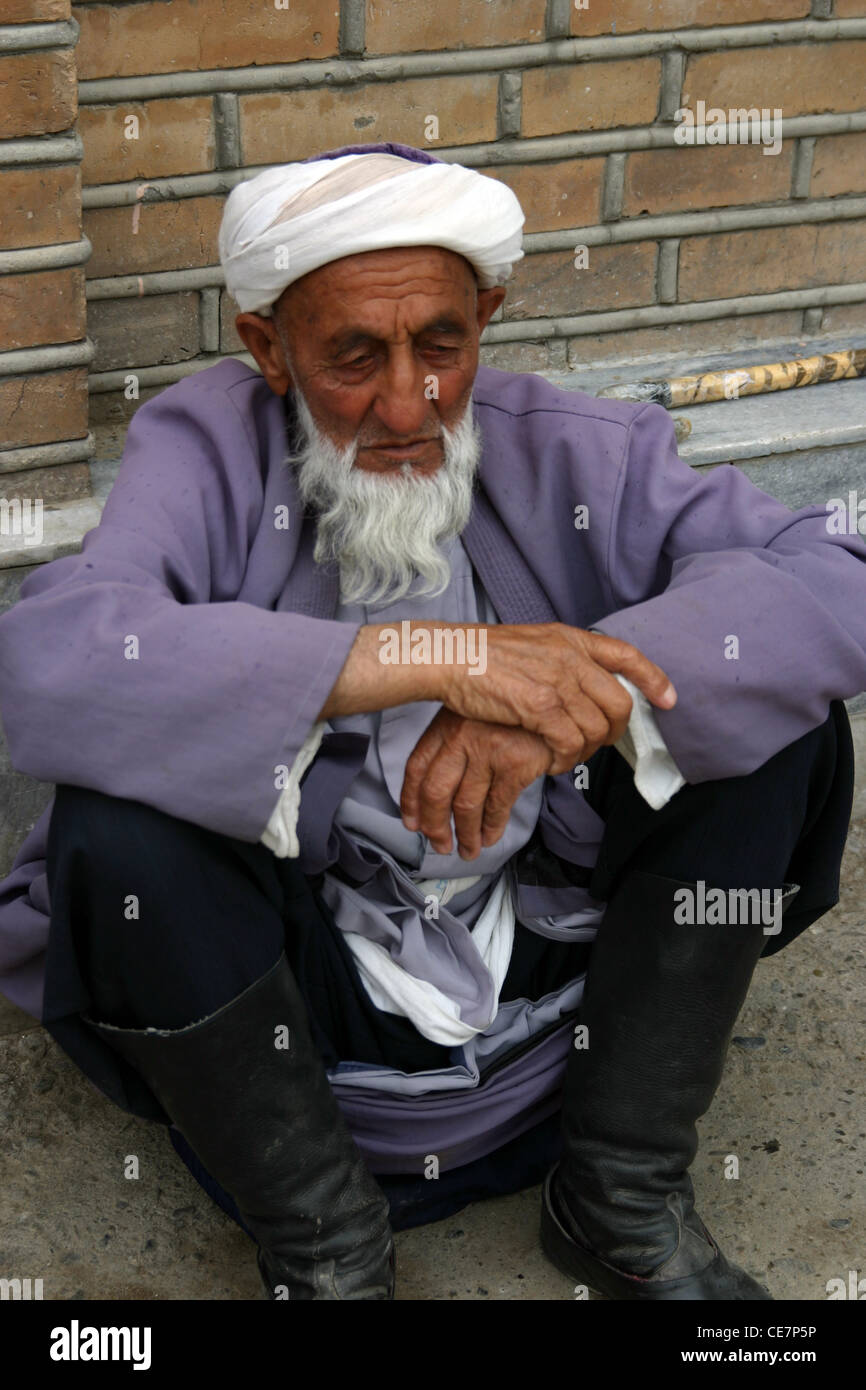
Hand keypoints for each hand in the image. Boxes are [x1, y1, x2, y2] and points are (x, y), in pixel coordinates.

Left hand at [401, 707, 554, 858]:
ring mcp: (488, 750)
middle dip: (435, 826)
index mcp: (447, 723)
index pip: (417, 767)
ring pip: (465, 805)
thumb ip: (454, 744)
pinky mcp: (514, 764)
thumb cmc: (514, 713)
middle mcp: (462, 736)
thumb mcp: (475, 715)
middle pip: (435, 791)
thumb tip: (434, 790)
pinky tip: (489, 838)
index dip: (411, 800)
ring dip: (465, 835)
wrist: (554, 706)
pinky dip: (491, 828)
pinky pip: (496, 807)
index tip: (412, 822)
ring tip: (467, 850)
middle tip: (439, 843)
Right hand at [437, 622, 675, 774]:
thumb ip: (560, 659)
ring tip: (563, 755)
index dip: (652, 678)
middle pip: (618, 703)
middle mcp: (571, 657)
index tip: (668, 699)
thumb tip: (579, 684)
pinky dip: (565, 758)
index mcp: (570, 639)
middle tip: (595, 745)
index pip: (625, 654)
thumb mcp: (532, 643)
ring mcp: (558, 681)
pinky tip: (550, 759)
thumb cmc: (482, 655)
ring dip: (584, 751)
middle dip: (613, 732)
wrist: (451, 657)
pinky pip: (570, 742)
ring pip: (596, 728)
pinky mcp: (540, 706)